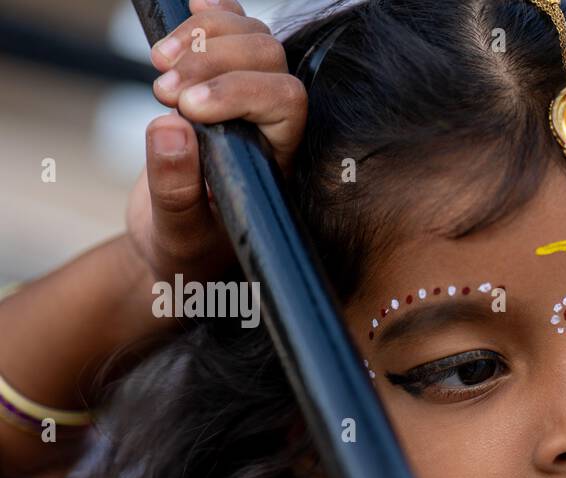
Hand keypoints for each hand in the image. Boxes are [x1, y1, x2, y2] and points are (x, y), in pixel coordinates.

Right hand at [126, 0, 305, 283]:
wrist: (174, 244)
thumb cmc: (186, 247)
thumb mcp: (175, 231)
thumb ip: (175, 189)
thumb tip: (170, 129)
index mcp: (279, 160)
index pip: (286, 101)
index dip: (240, 91)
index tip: (187, 108)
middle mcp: (274, 124)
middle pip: (270, 58)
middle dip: (213, 62)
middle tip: (162, 92)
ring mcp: (251, 97)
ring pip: (253, 37)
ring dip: (203, 37)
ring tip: (159, 68)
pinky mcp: (222, 80)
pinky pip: (231, 31)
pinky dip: (210, 18)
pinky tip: (184, 20)